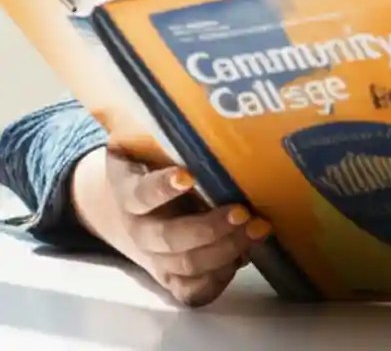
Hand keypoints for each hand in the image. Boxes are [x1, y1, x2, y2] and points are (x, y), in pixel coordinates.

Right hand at [71, 147, 271, 306]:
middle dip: (209, 228)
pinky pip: (192, 291)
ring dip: (225, 250)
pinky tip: (243, 257)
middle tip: (242, 211)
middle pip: (169, 238)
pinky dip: (219, 278)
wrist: (130, 209)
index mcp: (128, 190)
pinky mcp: (171, 278)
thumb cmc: (153, 165)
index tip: (186, 174)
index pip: (139, 194)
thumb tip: (208, 103)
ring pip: (185, 265)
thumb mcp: (150, 143)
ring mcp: (154, 257)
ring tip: (258, 229)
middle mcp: (139, 229)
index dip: (161, 188)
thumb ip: (169, 131)